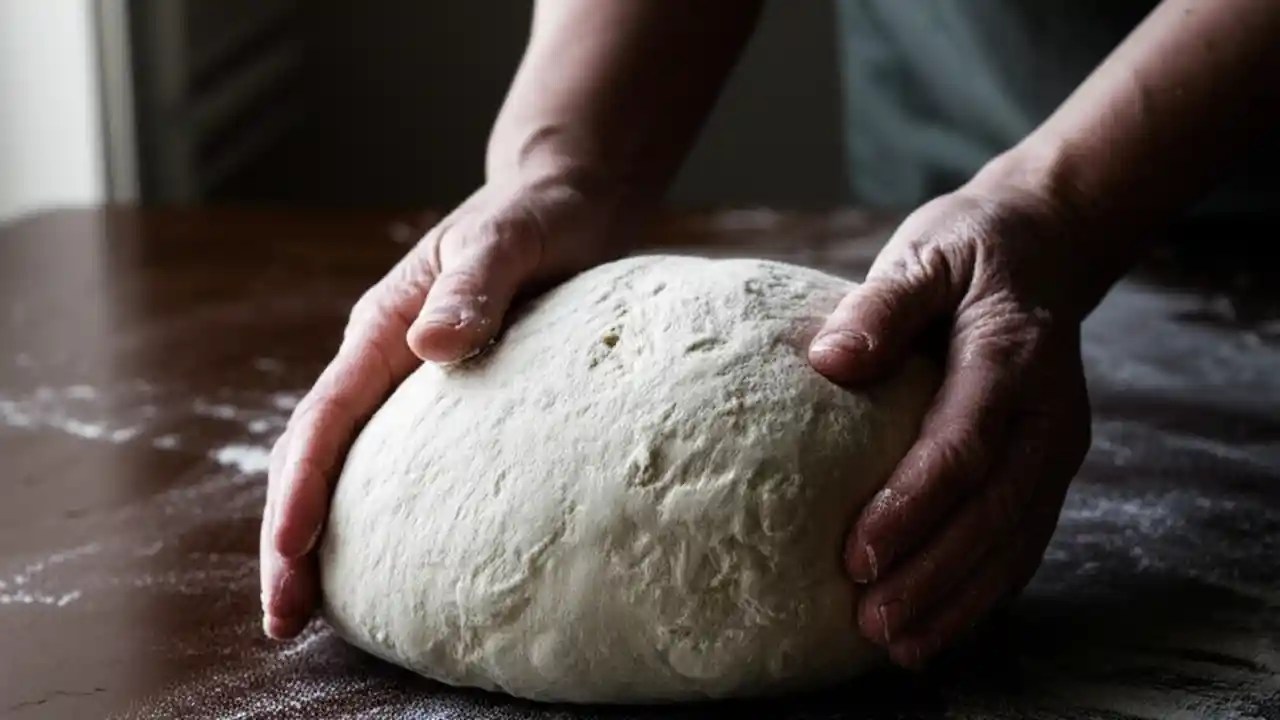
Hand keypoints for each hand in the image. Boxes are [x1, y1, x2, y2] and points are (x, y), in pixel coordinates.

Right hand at [260, 171, 637, 637]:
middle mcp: (383, 358)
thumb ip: (474, 286)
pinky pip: (392, 463)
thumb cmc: (538, 215)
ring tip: (311, 612)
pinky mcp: (443, 396)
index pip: (325, 419)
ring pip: (344, 465)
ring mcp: (408, 381)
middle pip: (314, 456)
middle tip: (285, 621)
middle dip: (289, 538)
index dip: (300, 491)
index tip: (289, 556)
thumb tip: (431, 345)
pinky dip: (370, 513)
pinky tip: (385, 560)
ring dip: (320, 536)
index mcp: (384, 327)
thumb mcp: (511, 239)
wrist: (564, 200)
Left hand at [808, 175, 1094, 667]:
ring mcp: (1056, 446)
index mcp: (1014, 355)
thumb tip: (831, 362)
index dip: (914, 505)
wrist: (1046, 245)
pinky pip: (1020, 540)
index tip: (858, 554)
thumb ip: (881, 305)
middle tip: (873, 623)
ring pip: (1014, 539)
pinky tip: (936, 627)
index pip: (965, 445)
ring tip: (898, 646)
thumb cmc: (969, 249)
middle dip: (933, 574)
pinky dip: (983, 590)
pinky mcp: (1047, 468)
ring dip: (959, 600)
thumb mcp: (922, 254)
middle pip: (994, 510)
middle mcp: (1048, 412)